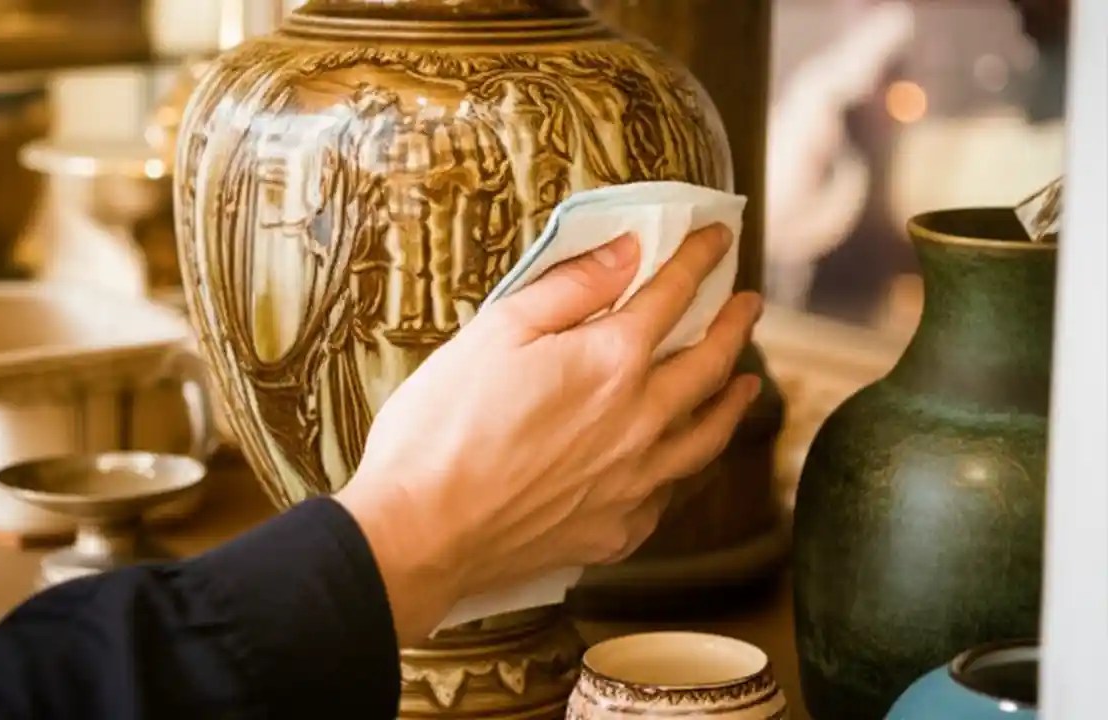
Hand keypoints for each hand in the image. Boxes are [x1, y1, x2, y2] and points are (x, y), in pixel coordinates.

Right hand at [335, 226, 762, 642]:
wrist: (422, 530)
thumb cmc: (443, 426)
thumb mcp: (497, 331)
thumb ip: (570, 288)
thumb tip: (627, 251)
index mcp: (610, 362)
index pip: (672, 296)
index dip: (699, 260)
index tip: (717, 238)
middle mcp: (639, 421)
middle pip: (709, 365)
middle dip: (734, 327)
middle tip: (749, 305)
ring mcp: (634, 482)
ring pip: (707, 436)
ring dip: (734, 402)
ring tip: (748, 383)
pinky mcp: (617, 530)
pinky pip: (672, 493)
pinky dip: (687, 468)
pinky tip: (683, 461)